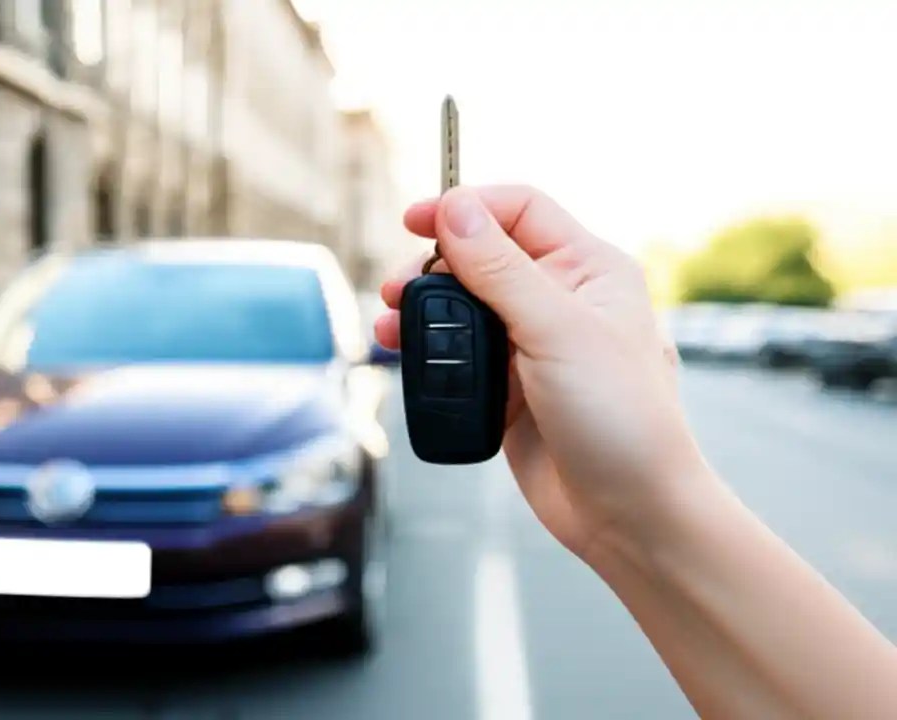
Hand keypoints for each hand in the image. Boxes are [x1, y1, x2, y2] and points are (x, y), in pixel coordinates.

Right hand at [376, 186, 710, 561]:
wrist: (630, 515)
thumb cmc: (622, 420)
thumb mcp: (557, 331)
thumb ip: (500, 269)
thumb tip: (456, 208)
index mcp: (589, 270)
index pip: (520, 211)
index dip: (466, 208)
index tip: (415, 221)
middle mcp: (562, 301)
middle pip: (482, 257)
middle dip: (433, 267)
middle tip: (395, 290)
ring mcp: (533, 346)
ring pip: (463, 308)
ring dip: (423, 312)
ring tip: (391, 328)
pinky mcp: (509, 389)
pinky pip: (459, 356)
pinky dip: (429, 353)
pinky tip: (407, 358)